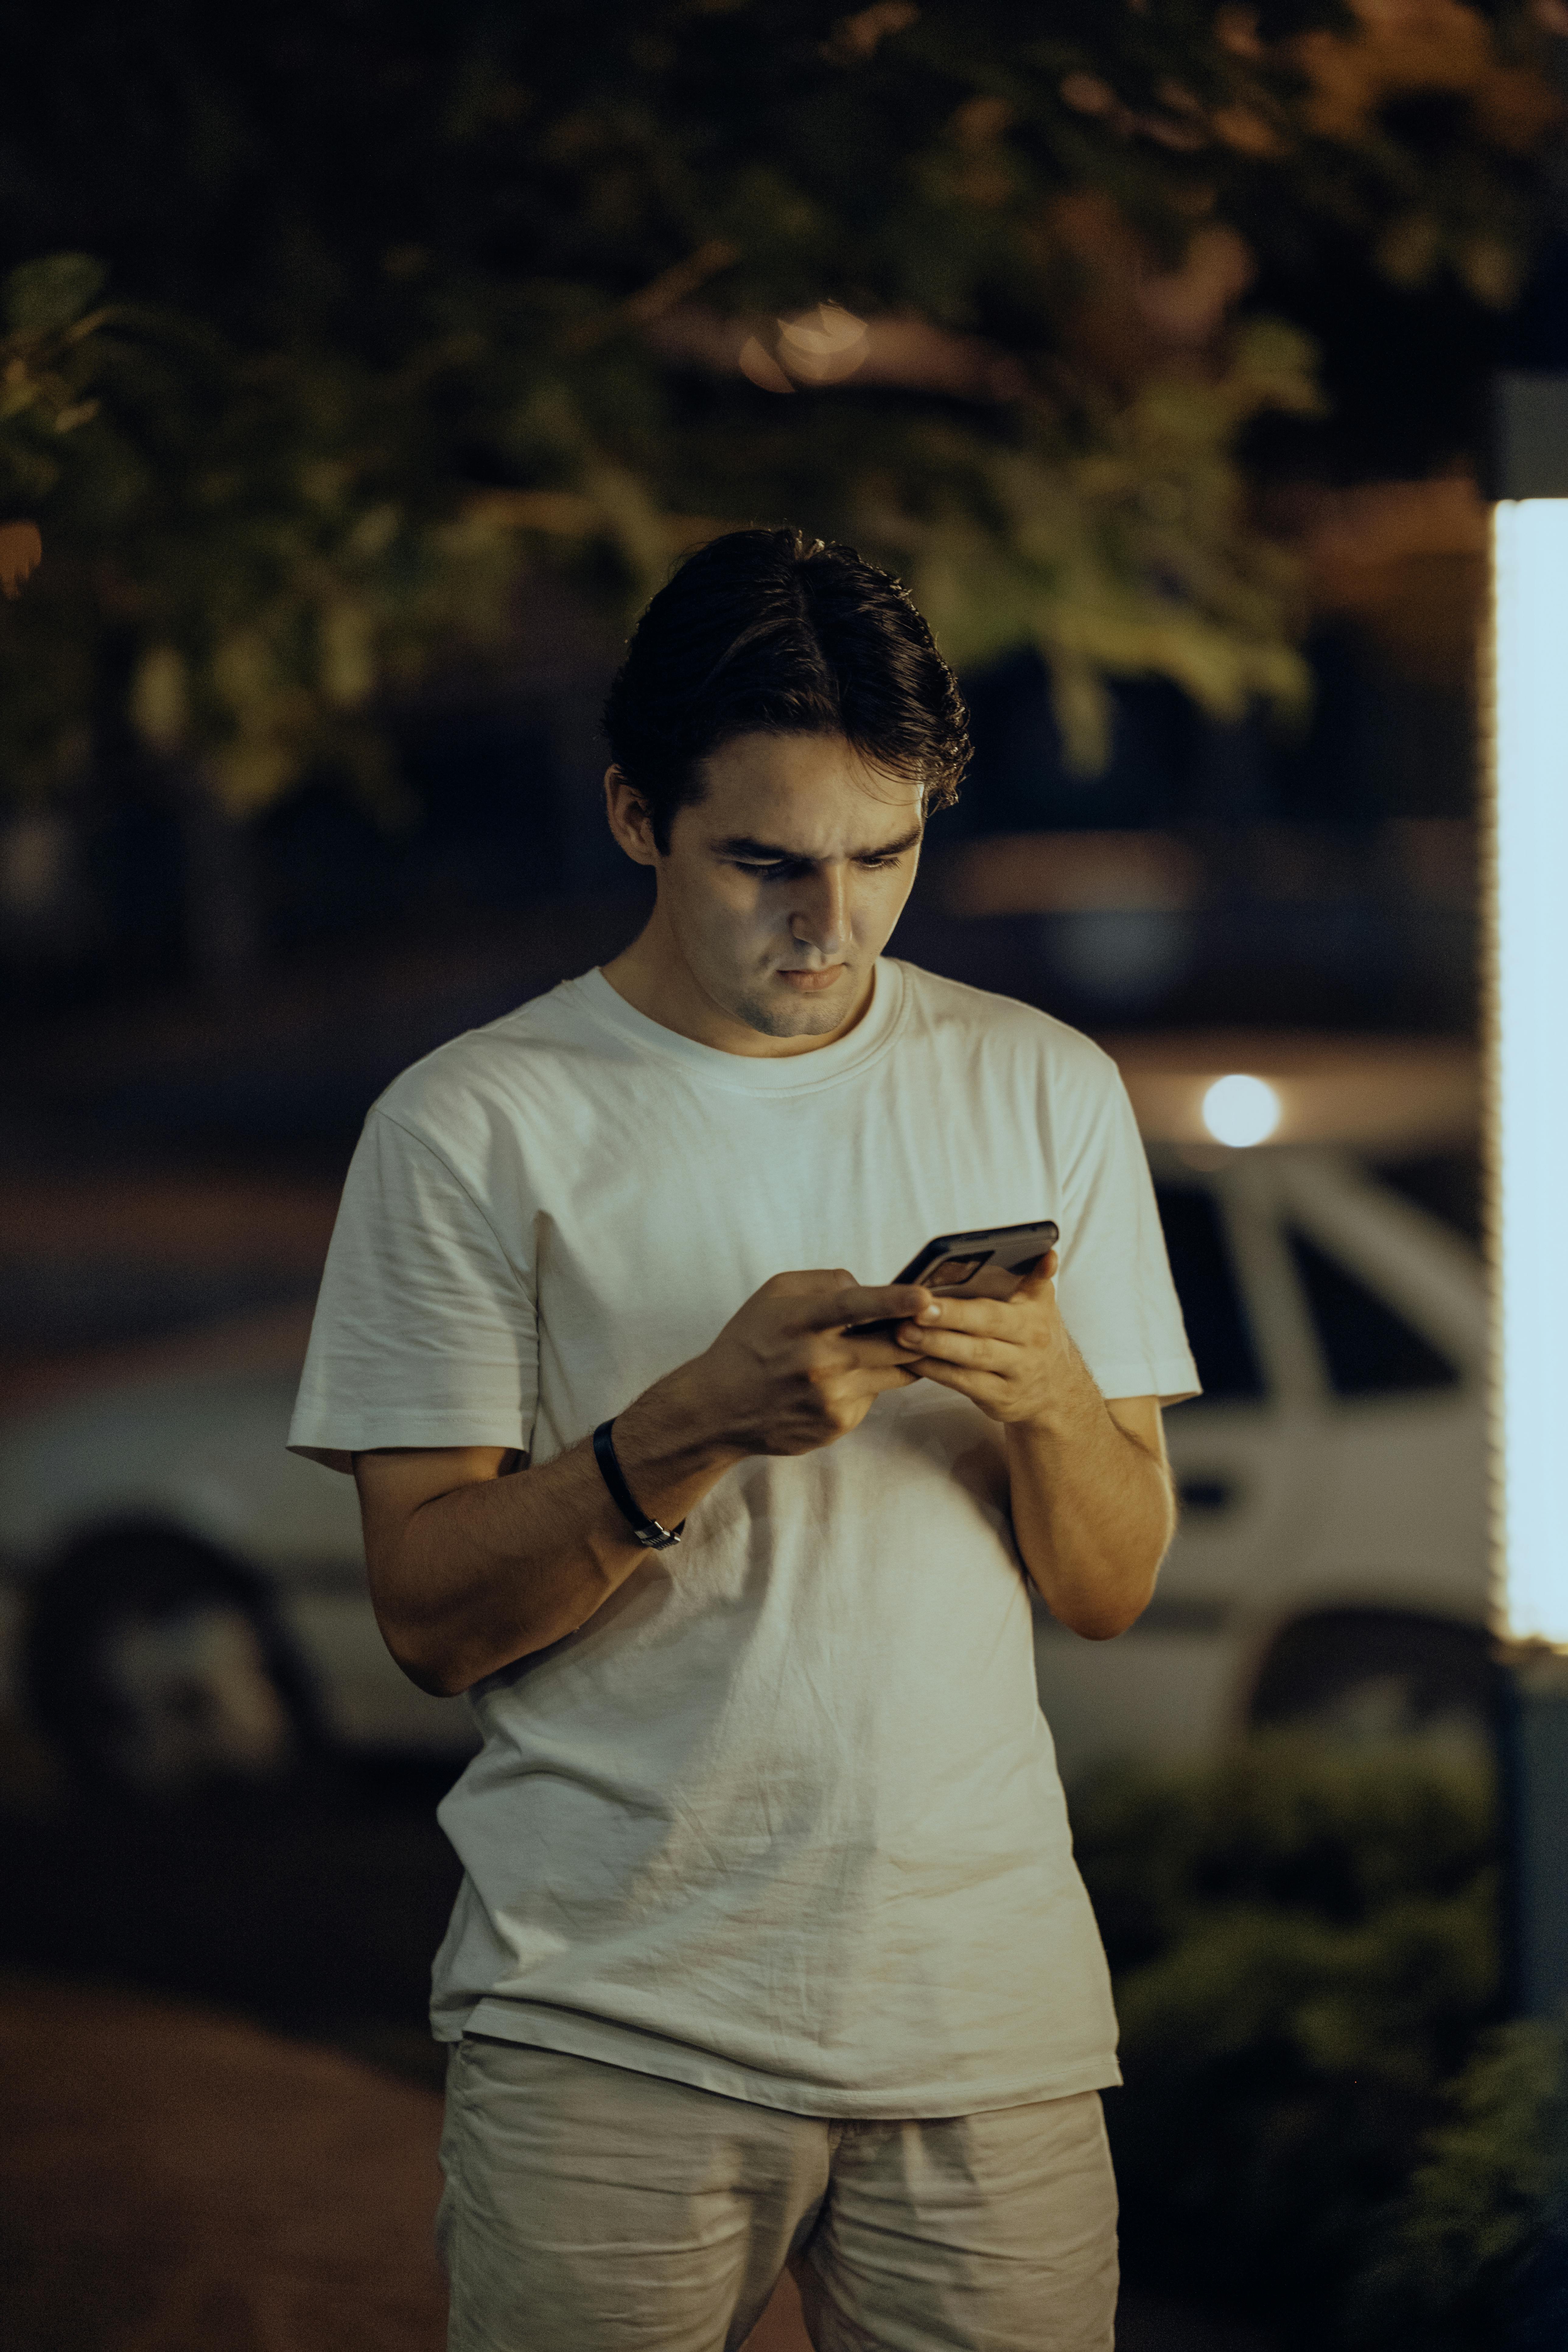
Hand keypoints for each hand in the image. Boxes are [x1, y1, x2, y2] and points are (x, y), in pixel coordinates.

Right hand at [687, 1270, 933, 1456]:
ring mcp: (830, 1398)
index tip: (926, 1297)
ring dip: (897, 1356)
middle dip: (918, 1332)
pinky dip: (867, 1382)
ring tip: (872, 1346)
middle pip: (892, 1345)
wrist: (719, 1407)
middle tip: (932, 1319)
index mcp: (800, 1322)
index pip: (853, 1307)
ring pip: (894, 1372)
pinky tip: (836, 1382)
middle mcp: (817, 1362)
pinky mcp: (837, 1424)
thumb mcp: (775, 1294)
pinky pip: (873, 1395)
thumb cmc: (751, 1341)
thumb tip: (869, 1288)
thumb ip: (825, 1282)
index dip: (893, 1301)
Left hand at [894, 1250, 1071, 1425]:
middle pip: (980, 1338)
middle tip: (910, 1313)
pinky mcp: (999, 1400)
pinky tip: (910, 1358)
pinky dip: (935, 1371)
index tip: (927, 1298)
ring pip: (969, 1362)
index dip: (961, 1308)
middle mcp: (1026, 1350)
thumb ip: (1037, 1276)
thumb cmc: (1036, 1334)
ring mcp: (1012, 1378)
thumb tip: (1048, 1253)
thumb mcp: (1043, 1304)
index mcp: (1033, 1319)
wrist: (1057, 1389)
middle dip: (944, 1324)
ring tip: (902, 1333)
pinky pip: (962, 1384)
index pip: (994, 1312)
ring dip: (933, 1348)